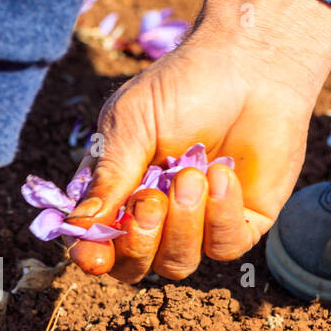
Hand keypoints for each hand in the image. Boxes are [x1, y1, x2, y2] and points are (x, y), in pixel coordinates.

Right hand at [67, 0, 330, 281]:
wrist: (251, 65)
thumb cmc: (183, 86)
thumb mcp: (131, 125)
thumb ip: (107, 177)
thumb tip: (79, 226)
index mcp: (119, 192)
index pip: (99, 243)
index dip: (93, 256)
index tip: (94, 257)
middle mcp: (156, 215)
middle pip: (134, 265)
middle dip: (139, 240)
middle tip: (152, 200)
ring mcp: (199, 223)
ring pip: (177, 263)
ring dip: (182, 224)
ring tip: (193, 173)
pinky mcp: (242, 222)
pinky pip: (224, 246)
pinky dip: (221, 213)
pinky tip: (222, 172)